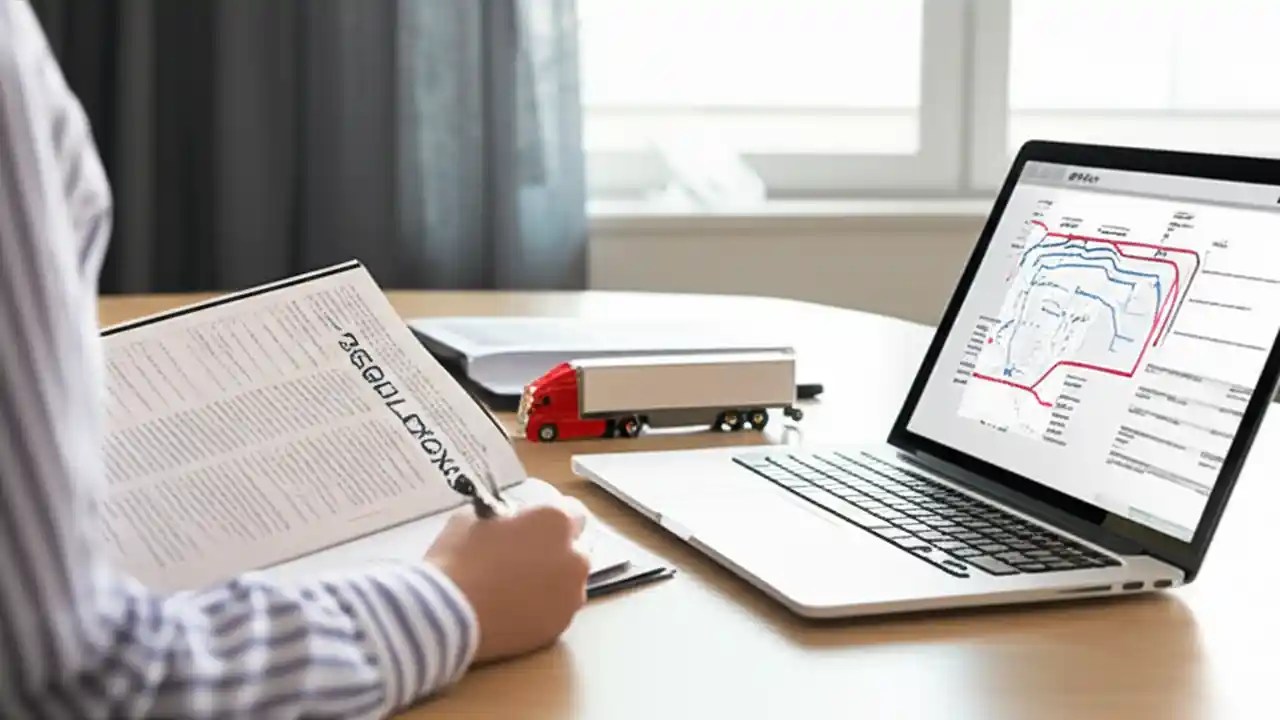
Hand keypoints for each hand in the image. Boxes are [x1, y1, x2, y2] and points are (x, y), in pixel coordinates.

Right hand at [425, 486, 590, 663]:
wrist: (446, 615)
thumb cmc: (457, 558)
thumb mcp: (475, 518)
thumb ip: (506, 517)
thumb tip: (511, 524)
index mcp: (554, 521)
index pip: (571, 511)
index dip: (550, 519)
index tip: (534, 527)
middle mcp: (574, 556)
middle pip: (576, 547)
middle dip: (557, 549)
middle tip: (526, 558)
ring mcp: (571, 594)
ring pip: (570, 580)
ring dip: (554, 579)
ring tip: (519, 588)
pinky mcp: (561, 625)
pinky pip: (559, 608)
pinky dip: (545, 607)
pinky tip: (518, 608)